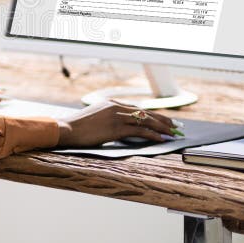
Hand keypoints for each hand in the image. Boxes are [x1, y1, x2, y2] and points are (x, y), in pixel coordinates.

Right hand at [56, 100, 177, 147]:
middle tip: (176, 125)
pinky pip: (140, 131)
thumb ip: (108, 119)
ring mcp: (116, 116)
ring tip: (173, 133)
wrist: (67, 129)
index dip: (152, 115)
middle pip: (145, 112)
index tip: (163, 120)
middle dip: (162, 119)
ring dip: (162, 127)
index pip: (137, 108)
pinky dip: (153, 135)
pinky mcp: (116, 128)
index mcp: (111, 103)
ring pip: (145, 121)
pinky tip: (162, 139)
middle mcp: (116, 107)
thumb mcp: (94, 118)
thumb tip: (119, 128)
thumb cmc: (77, 128)